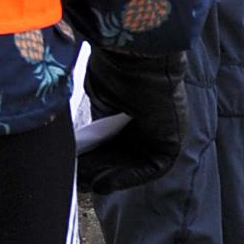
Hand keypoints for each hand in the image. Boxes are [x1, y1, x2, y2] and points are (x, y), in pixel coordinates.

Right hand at [80, 48, 187, 194]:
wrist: (138, 59)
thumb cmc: (115, 69)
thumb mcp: (99, 99)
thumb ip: (95, 120)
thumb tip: (79, 141)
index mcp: (132, 109)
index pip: (112, 138)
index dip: (92, 153)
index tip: (72, 162)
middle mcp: (149, 124)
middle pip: (122, 154)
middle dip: (98, 168)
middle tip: (75, 179)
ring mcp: (162, 134)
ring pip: (134, 164)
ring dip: (111, 175)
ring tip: (87, 184)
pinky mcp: (171, 143)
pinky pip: (151, 168)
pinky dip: (128, 177)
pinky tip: (105, 182)